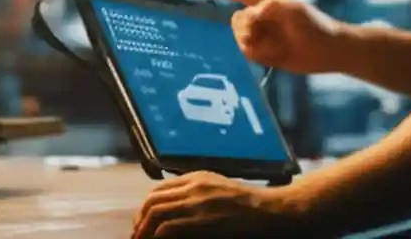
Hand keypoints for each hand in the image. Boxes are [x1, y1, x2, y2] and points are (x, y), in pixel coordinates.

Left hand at [131, 171, 309, 237]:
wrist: (272, 211)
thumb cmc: (252, 206)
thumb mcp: (222, 189)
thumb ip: (201, 193)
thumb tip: (179, 209)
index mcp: (197, 177)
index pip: (158, 190)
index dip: (146, 209)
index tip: (143, 225)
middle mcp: (193, 186)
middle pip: (151, 201)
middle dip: (140, 221)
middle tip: (138, 237)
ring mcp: (196, 202)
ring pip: (154, 214)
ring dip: (144, 231)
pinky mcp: (200, 220)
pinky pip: (166, 228)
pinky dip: (157, 237)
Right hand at [197, 0, 346, 74]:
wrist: (329, 50)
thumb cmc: (314, 25)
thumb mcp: (294, 10)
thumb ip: (269, 8)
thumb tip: (248, 17)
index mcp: (267, 0)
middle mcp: (262, 16)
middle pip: (236, 19)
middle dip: (243, 28)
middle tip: (256, 33)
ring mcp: (263, 34)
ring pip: (239, 37)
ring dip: (250, 43)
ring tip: (272, 47)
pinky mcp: (266, 51)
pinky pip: (248, 52)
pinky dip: (256, 54)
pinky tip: (275, 56)